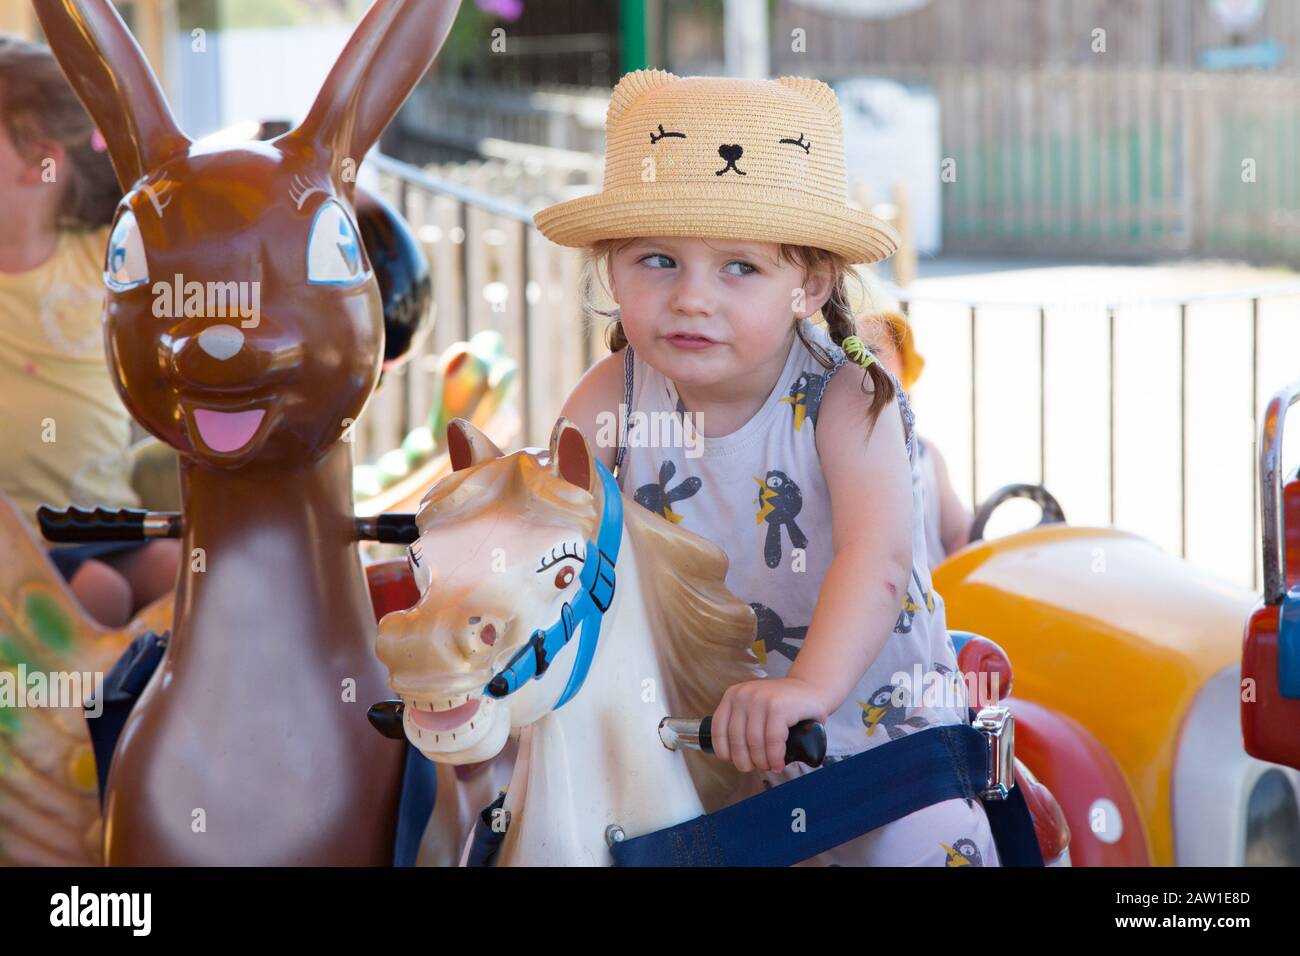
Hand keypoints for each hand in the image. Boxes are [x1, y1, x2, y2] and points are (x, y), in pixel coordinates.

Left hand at [712, 677, 829, 773]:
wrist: (811, 690)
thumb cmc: (783, 705)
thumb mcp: (754, 708)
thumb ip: (741, 724)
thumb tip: (732, 757)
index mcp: (733, 695)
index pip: (718, 729)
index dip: (725, 751)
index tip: (734, 761)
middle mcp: (744, 695)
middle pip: (736, 739)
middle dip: (745, 761)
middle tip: (757, 767)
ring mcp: (761, 699)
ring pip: (754, 742)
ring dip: (762, 761)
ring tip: (770, 765)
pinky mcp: (779, 707)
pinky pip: (772, 740)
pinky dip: (775, 757)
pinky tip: (778, 762)